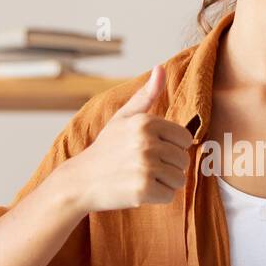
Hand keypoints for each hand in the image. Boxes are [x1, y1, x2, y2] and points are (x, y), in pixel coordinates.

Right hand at [62, 64, 195, 213]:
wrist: (80, 180)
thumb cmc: (106, 149)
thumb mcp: (124, 117)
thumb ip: (146, 95)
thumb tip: (160, 68)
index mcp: (147, 122)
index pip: (185, 139)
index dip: (171, 148)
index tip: (150, 150)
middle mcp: (147, 142)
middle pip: (183, 161)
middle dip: (167, 167)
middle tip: (141, 167)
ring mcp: (145, 166)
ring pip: (179, 179)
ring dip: (163, 183)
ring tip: (140, 177)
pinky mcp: (143, 189)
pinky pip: (169, 196)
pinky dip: (156, 198)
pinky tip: (137, 190)